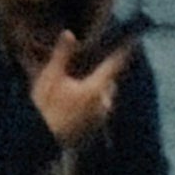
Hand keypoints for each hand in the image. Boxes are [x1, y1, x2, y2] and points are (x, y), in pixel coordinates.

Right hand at [28, 21, 130, 146]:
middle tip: (86, 68)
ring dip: (95, 91)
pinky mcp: (93, 131)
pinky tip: (73, 106)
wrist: (40, 141)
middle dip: (102, 75)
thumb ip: (62, 55)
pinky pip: (97, 112)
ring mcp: (99, 120)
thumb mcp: (50, 76)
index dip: (124, 52)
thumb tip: (69, 33)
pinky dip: (91, 105)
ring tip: (76, 88)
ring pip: (103, 98)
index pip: (114, 66)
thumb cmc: (45, 106)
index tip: (135, 39)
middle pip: (109, 83)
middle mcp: (103, 105)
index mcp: (95, 89)